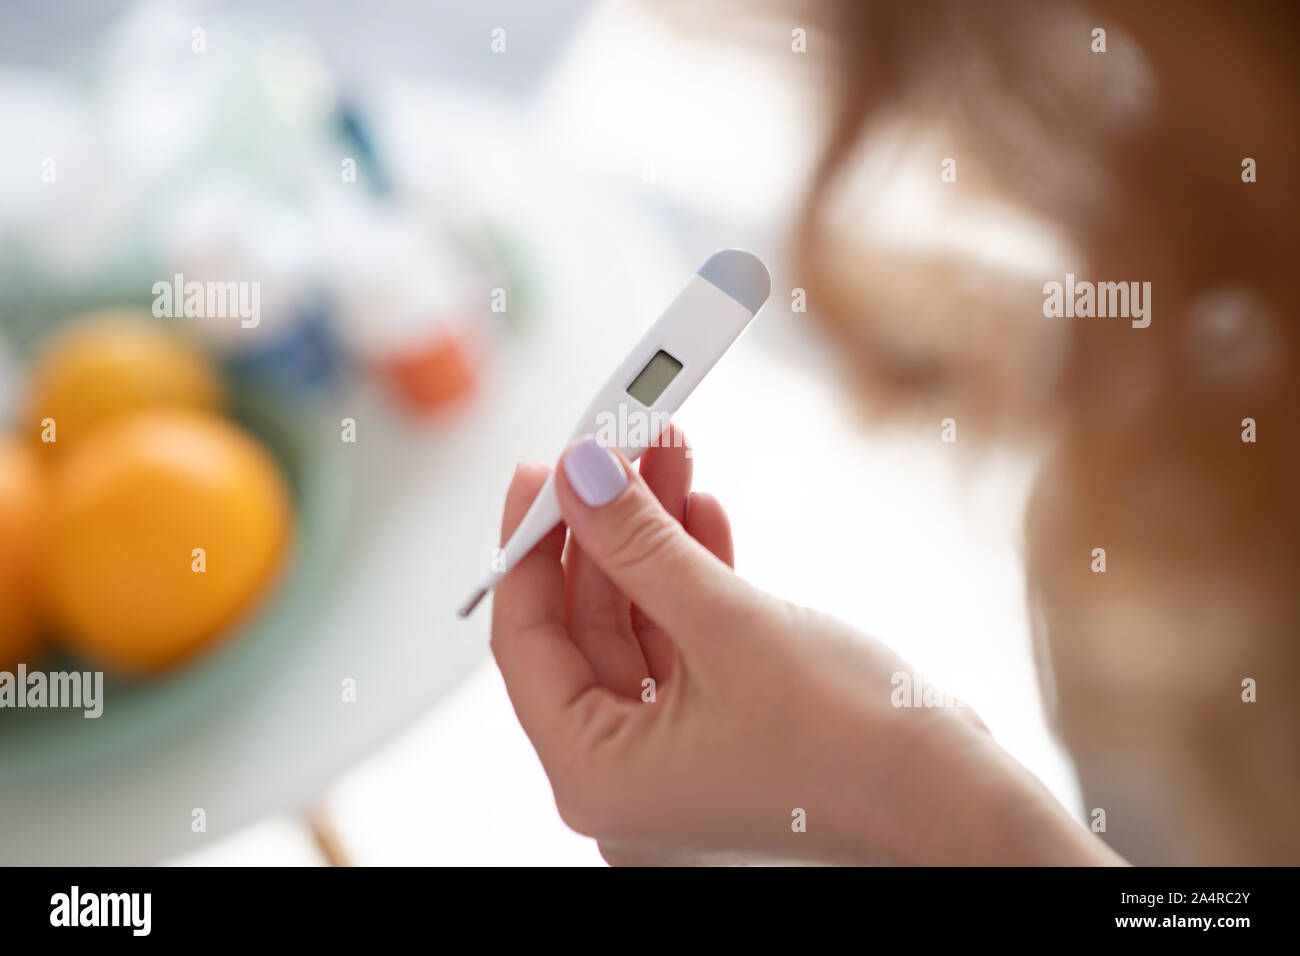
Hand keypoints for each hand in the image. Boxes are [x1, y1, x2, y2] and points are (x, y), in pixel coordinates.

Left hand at [490, 429, 1120, 864]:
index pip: (526, 642)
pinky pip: (684, 643)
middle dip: (606, 526)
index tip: (543, 468)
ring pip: (640, 625)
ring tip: (669, 455)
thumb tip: (579, 475)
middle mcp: (625, 774)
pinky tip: (702, 512)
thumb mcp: (726, 623)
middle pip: (585, 625)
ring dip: (655, 538)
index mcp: (596, 776)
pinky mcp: (723, 732)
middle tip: (615, 446)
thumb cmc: (853, 746)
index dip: (529, 544)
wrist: (963, 804)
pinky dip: (692, 578)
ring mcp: (675, 758)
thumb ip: (638, 545)